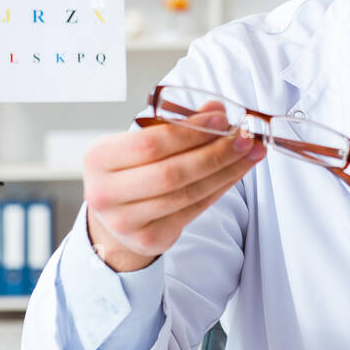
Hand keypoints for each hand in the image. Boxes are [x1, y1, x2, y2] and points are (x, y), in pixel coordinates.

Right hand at [83, 102, 265, 272]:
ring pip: (187, 193)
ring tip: (250, 153)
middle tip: (245, 138)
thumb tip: (218, 109)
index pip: (150, 144)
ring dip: (226, 171)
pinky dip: (220, 188)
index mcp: (99, 159)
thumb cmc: (132, 171)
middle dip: (215, 153)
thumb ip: (178, 124)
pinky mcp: (149, 240)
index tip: (223, 120)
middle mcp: (105, 193)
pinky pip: (194, 210)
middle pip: (171, 172)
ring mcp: (125, 222)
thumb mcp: (143, 142)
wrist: (116, 217)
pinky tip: (237, 172)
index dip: (190, 132)